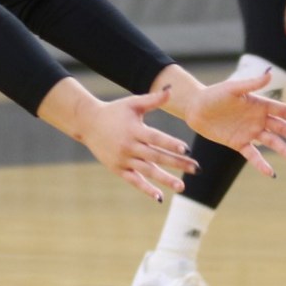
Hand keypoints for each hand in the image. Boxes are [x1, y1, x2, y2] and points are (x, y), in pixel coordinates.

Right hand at [62, 87, 197, 201]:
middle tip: (196, 169)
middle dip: (177, 163)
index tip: (187, 150)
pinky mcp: (118, 169)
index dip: (171, 144)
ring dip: (165, 180)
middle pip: (157, 157)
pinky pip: (134, 181)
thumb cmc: (115, 111)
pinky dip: (146, 189)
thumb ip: (153, 99)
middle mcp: (129, 146)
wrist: (88, 123)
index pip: (156, 138)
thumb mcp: (133, 103)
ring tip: (182, 187)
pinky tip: (159, 197)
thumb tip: (171, 89)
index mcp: (134, 130)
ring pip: (147, 171)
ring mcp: (123, 159)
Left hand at [173, 70, 285, 177]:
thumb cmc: (213, 94)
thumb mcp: (232, 88)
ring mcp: (249, 132)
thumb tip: (270, 73)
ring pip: (272, 143)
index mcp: (260, 104)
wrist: (195, 108)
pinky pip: (253, 155)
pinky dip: (262, 164)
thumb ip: (252, 84)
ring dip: (285, 151)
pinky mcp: (238, 143)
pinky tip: (272, 173)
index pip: (284, 112)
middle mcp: (258, 119)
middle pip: (282, 129)